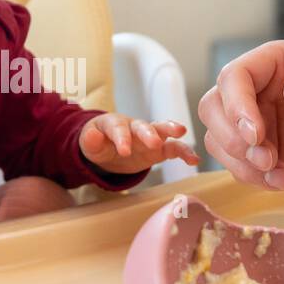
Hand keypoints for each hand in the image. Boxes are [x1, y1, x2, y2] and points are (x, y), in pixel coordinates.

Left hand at [78, 115, 198, 173]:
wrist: (109, 150)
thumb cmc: (99, 144)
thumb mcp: (90, 144)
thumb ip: (91, 140)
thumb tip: (92, 135)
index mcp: (115, 124)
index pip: (118, 128)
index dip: (121, 138)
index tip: (124, 151)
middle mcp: (134, 127)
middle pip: (142, 126)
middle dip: (148, 133)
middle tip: (154, 142)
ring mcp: (149, 137)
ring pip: (161, 130)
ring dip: (170, 130)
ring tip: (181, 132)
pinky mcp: (159, 150)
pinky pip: (173, 148)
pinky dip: (184, 152)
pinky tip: (194, 160)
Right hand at [199, 40, 283, 191]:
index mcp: (277, 63)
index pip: (235, 76)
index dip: (236, 105)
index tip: (255, 134)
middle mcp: (258, 90)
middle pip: (212, 107)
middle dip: (233, 140)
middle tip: (267, 160)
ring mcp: (255, 122)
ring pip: (218, 140)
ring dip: (245, 165)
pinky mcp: (259, 152)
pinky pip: (238, 166)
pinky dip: (258, 180)